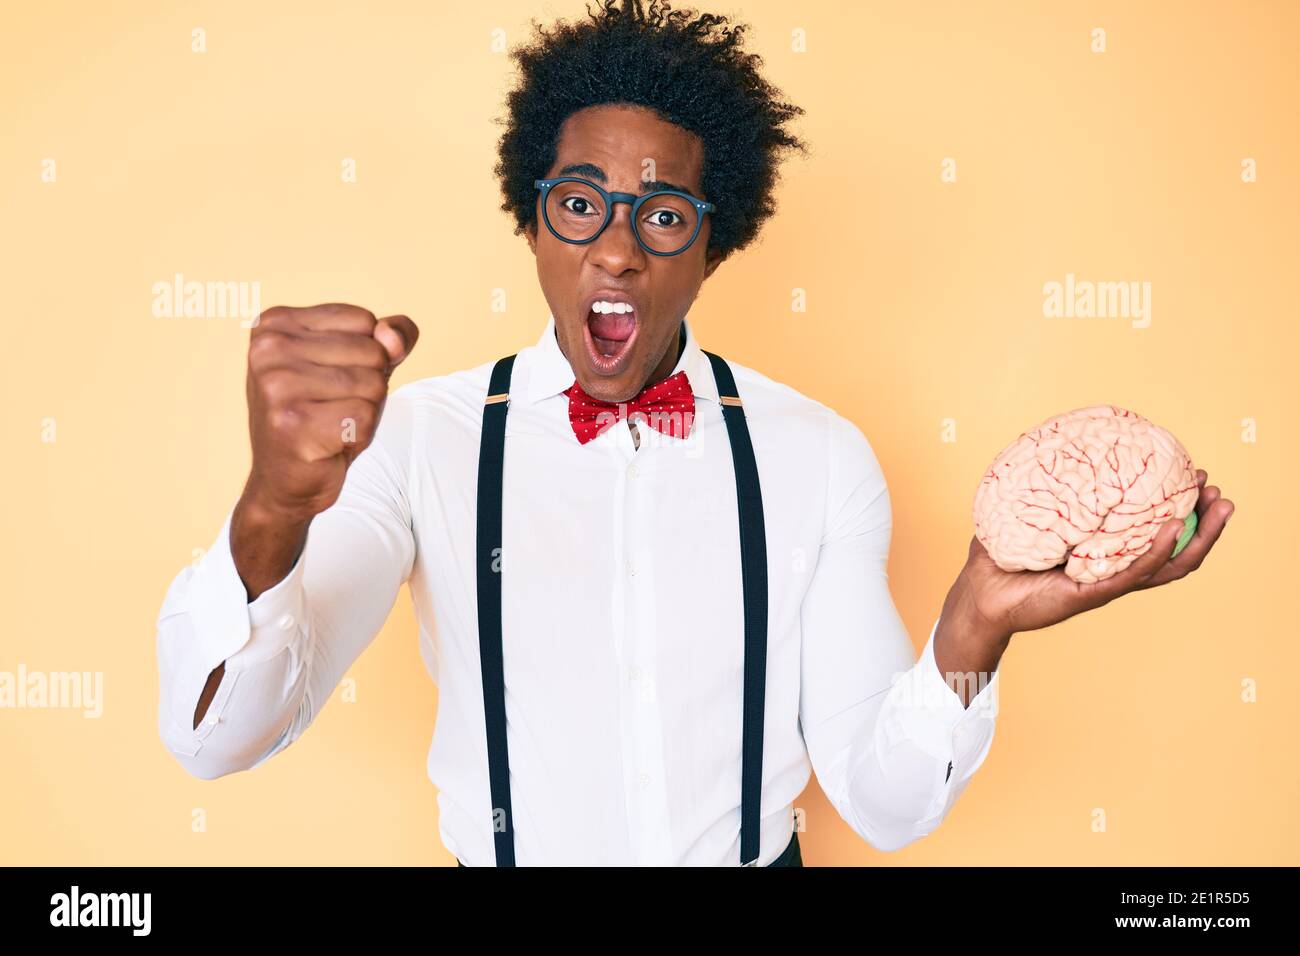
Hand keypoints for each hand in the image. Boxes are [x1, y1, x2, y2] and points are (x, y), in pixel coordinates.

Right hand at [243, 303, 418, 520]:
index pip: (364, 320)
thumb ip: (389, 338)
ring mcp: (276, 386)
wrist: (285, 481)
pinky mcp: (293, 424)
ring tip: (331, 424)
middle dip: (368, 385)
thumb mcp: (359, 365)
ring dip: (364, 411)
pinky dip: (360, 434)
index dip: (367, 355)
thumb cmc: (324, 415)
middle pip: (372, 352)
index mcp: (276, 323)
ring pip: (372, 384)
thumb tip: (394, 339)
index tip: (330, 380)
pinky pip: (365, 416)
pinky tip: (329, 443)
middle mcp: (268, 349)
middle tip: (331, 408)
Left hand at [950, 469, 1234, 638]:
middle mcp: (1113, 567)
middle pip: (1174, 547)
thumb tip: (1048, 440)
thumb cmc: (1000, 558)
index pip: (1153, 529)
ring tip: (1217, 507)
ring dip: (1197, 537)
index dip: (1180, 507)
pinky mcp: (1091, 593)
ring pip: (1167, 563)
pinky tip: (1168, 530)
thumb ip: (1041, 484)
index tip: (1195, 476)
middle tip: (1217, 490)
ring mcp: (1106, 581)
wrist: (978, 594)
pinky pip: (1132, 573)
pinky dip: (1154, 553)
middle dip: (1204, 520)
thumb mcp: (1027, 514)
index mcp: (1104, 550)